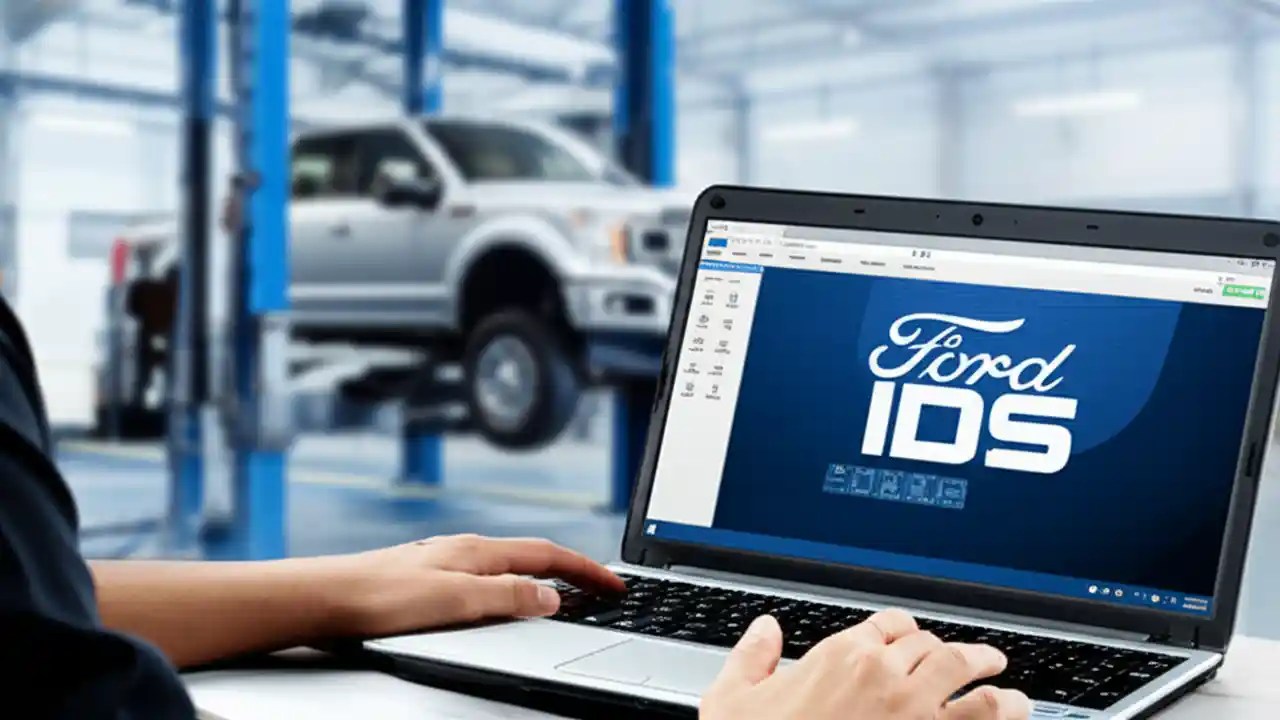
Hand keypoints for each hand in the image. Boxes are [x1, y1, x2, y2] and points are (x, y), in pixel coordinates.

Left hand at [320, 534, 625, 637]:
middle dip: (573, 570)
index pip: (547, 555)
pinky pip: (488, 578)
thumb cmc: (380, 596)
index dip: (586, 569)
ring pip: (510, 566)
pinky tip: (505, 601)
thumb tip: (551, 597)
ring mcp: (446, 561)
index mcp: (478, 551)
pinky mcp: (428, 578)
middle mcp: (465, 550)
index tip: (615, 584)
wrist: (325, 597)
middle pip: (533, 555)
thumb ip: (506, 597)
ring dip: (544, 577)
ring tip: (566, 594)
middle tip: (602, 587)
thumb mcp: (455, 600)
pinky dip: (514, 587)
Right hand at [702, 610, 1030, 719]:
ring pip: (970, 679)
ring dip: (992, 681)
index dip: (904, 629)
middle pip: (935, 647)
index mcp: (840, 657)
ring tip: (1008, 689)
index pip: (889, 624)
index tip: (911, 637)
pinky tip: (1013, 715)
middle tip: (973, 660)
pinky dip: (1003, 715)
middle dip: (955, 652)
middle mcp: (886, 677)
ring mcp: (917, 713)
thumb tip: (764, 631)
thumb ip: (751, 659)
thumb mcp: (732, 701)